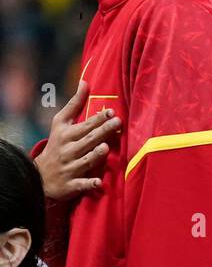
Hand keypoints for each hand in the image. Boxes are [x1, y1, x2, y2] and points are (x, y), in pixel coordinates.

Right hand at [33, 80, 121, 200]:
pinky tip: (99, 183)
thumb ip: (74, 104)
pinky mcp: (72, 184)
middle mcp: (69, 150)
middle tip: (117, 122)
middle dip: (102, 131)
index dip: (98, 118)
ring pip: (85, 161)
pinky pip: (82, 184)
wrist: (40, 175)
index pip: (85, 125)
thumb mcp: (61, 123)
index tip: (111, 111)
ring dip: (95, 155)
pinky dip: (90, 183)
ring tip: (105, 147)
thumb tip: (85, 82)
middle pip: (88, 140)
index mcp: (67, 135)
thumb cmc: (58, 144)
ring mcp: (70, 168)